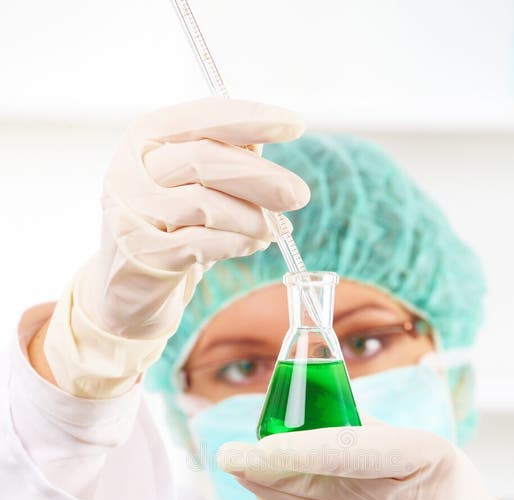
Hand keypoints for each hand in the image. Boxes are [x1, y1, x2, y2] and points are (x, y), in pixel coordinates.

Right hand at [44, 98, 308, 395]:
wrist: (127, 283)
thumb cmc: (168, 222)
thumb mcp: (189, 181)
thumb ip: (223, 157)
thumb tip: (263, 144)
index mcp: (144, 136)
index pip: (202, 116)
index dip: (252, 119)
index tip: (295, 124)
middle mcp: (131, 169)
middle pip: (204, 160)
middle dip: (261, 177)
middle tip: (300, 194)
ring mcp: (133, 214)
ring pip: (205, 205)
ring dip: (253, 218)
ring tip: (278, 228)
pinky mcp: (145, 255)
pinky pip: (203, 245)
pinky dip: (238, 243)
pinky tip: (256, 244)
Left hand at [218, 425, 513, 499]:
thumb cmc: (437, 483)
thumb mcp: (420, 445)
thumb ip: (362, 431)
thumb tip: (295, 415)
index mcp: (433, 460)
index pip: (356, 453)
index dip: (301, 451)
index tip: (255, 446)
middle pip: (329, 490)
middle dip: (271, 472)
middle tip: (230, 455)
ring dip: (274, 495)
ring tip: (244, 471)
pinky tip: (271, 499)